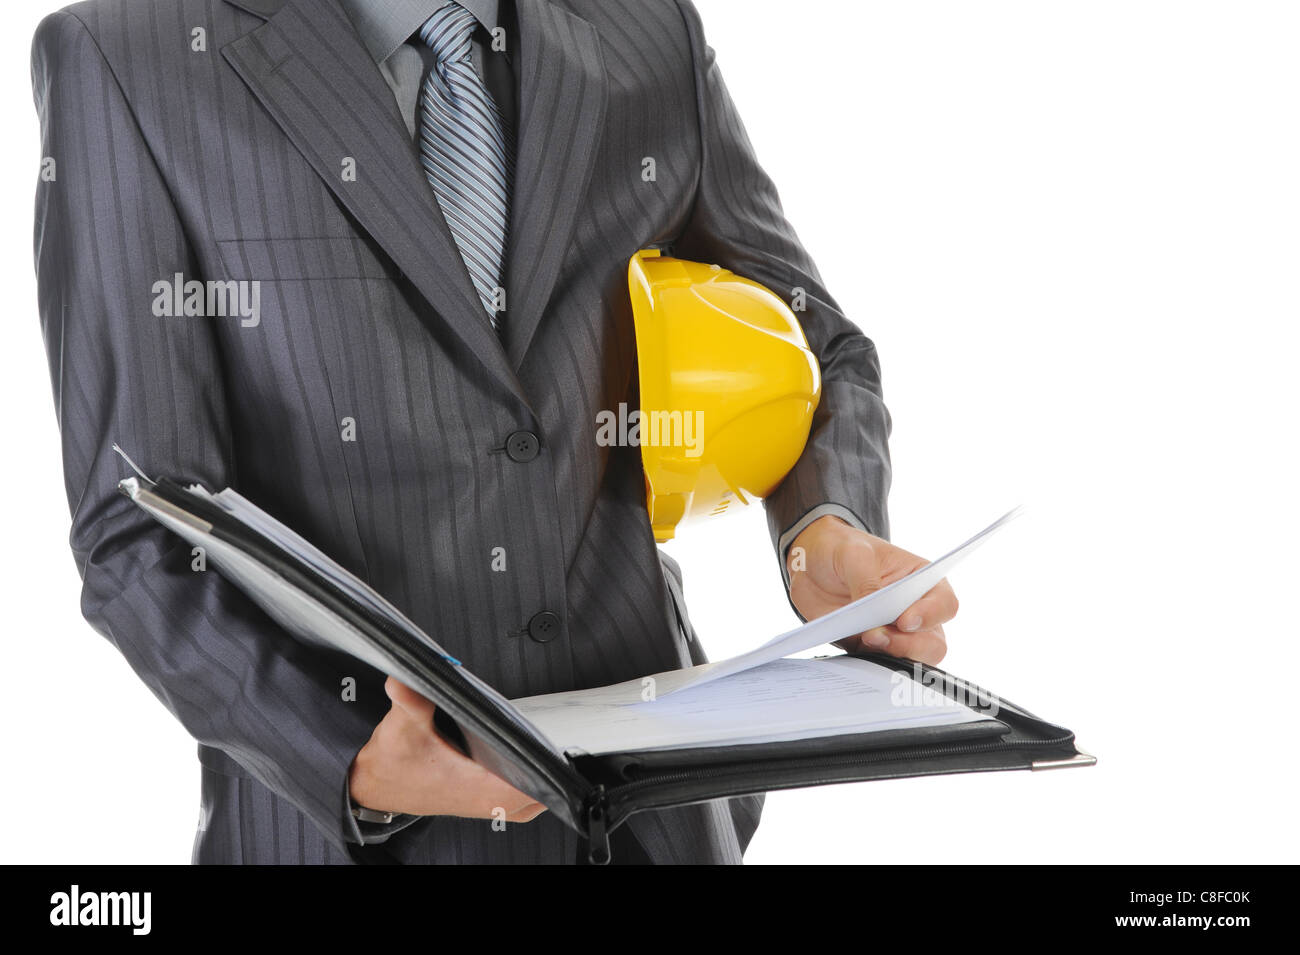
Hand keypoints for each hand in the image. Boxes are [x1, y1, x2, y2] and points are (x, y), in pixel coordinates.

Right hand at [349, 676, 546, 821]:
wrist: (373, 787)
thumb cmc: (390, 764)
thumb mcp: (400, 726)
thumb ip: (410, 699)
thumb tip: (406, 677)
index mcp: (475, 787)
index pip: (531, 784)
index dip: (546, 766)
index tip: (554, 747)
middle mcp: (485, 801)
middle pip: (540, 792)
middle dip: (548, 768)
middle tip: (551, 742)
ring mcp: (485, 806)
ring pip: (532, 798)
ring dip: (539, 777)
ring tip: (541, 750)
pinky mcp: (481, 803)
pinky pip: (519, 799)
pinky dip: (526, 784)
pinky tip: (524, 762)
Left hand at [788, 516, 957, 664]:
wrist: (808, 564)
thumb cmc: (841, 549)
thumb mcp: (852, 553)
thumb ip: (865, 581)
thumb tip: (873, 614)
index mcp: (921, 581)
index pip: (944, 604)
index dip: (931, 616)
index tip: (905, 620)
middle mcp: (914, 611)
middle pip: (933, 642)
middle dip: (910, 645)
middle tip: (877, 637)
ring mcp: (893, 633)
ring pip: (911, 660)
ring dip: (890, 656)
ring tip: (864, 639)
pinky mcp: (869, 648)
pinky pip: (877, 665)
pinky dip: (867, 664)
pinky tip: (851, 648)